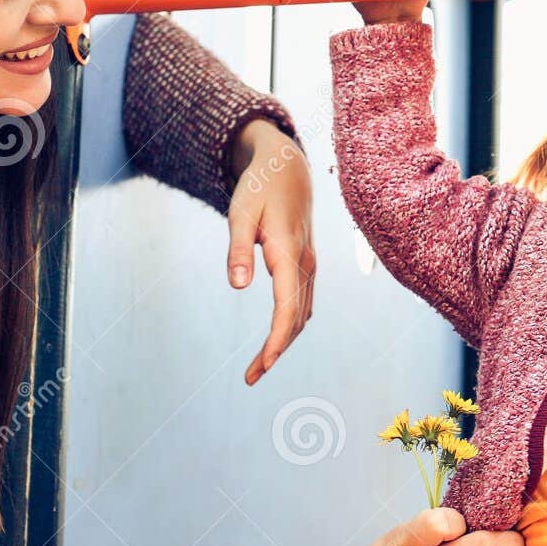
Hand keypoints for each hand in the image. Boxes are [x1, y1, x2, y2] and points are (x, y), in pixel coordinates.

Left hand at [226, 118, 314, 385]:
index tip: (265, 366)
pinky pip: (303, 304)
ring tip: (258, 366)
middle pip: (296, 319)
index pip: (287, 308)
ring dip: (284, 342)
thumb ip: (237, 250)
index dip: (277, 341)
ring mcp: (309, 265)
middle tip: (250, 378)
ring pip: (302, 314)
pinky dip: (291, 326)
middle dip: (276, 351)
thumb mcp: (239, 213)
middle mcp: (304, 263)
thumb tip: (238, 286)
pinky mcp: (305, 265)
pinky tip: (276, 339)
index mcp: (288, 253)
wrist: (287, 167)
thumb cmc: (259, 188)